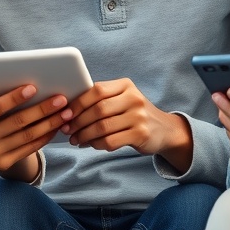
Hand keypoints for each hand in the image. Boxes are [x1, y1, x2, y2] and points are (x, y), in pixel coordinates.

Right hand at [0, 86, 72, 175]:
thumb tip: (1, 71)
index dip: (15, 97)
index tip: (33, 86)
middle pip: (19, 122)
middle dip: (43, 109)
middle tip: (62, 98)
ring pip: (28, 136)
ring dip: (50, 124)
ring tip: (66, 112)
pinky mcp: (1, 163)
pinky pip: (28, 150)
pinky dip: (44, 138)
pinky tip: (55, 127)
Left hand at [62, 79, 190, 165]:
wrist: (164, 130)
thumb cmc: (134, 114)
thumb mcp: (122, 99)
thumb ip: (100, 100)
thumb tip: (68, 110)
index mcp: (125, 85)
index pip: (96, 90)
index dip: (78, 103)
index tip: (65, 114)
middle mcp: (133, 98)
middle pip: (98, 109)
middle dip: (78, 121)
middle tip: (67, 130)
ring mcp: (139, 116)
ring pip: (102, 127)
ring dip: (84, 135)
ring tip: (75, 140)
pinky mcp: (141, 134)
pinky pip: (111, 141)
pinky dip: (96, 144)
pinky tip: (91, 145)